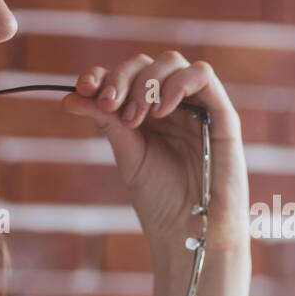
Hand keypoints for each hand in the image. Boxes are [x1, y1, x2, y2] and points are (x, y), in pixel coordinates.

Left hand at [62, 52, 249, 261]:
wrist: (193, 233)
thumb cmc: (163, 202)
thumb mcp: (129, 156)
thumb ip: (108, 122)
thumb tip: (72, 96)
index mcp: (149, 113)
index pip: (126, 76)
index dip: (102, 75)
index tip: (82, 89)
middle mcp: (173, 106)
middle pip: (146, 64)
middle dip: (121, 79)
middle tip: (109, 104)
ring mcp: (198, 108)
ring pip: (173, 62)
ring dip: (146, 82)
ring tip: (134, 117)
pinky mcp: (223, 115)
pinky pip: (203, 76)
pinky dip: (177, 84)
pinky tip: (160, 112)